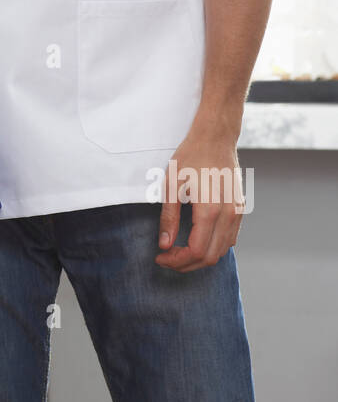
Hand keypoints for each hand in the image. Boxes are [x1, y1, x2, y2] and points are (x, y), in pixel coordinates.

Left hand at [155, 132, 244, 272]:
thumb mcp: (171, 184)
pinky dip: (213, 247)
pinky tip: (196, 240)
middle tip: (167, 258)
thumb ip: (168, 217)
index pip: (196, 251)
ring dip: (200, 258)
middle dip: (186, 264)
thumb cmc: (191, 156)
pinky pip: (230, 239)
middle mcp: (229, 215)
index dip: (176, 261)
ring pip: (222, 251)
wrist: (216, 137)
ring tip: (179, 251)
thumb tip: (164, 245)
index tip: (160, 257)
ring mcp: (238, 212)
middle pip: (210, 257)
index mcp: (210, 210)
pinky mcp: (240, 209)